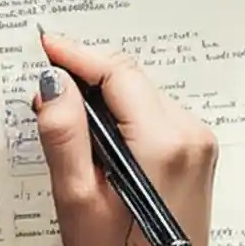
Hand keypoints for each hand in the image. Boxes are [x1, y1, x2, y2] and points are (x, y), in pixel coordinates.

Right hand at [34, 31, 216, 245]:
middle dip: (85, 78)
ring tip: (71, 127)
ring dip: (104, 100)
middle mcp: (190, 135)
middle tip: (46, 92)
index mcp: (164, 142)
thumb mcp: (79, 199)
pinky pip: (152, 114)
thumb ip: (64, 135)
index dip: (75, 54)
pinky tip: (100, 143)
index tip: (46, 45)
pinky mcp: (196, 153)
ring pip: (139, 94)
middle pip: (129, 78)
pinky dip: (123, 116)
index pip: (116, 72)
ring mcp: (198, 144)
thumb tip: (52, 84)